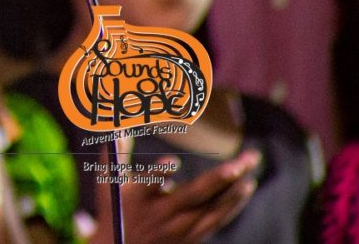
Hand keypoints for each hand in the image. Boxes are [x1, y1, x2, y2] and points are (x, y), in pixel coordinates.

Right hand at [91, 151, 260, 243]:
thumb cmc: (115, 211)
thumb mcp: (108, 184)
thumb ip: (115, 153)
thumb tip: (118, 126)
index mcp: (139, 198)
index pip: (149, 184)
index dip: (160, 173)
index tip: (171, 161)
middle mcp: (162, 214)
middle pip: (194, 196)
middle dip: (218, 179)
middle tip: (239, 164)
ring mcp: (180, 228)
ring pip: (211, 210)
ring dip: (232, 192)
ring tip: (249, 172)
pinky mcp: (192, 237)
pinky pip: (217, 220)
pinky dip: (233, 204)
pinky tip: (246, 188)